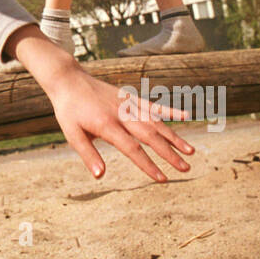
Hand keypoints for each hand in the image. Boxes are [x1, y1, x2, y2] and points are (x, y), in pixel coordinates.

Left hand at [46, 63, 193, 182]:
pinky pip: (152, 105)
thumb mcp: (72, 134)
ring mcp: (128, 104)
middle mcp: (122, 114)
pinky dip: (168, 111)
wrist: (68, 79)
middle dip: (169, 154)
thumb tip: (100, 176)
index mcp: (107, 125)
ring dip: (174, 136)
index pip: (132, 149)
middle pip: (150, 136)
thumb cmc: (69, 110)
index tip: (162, 179)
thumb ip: (88, 154)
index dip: (148, 165)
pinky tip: (185, 116)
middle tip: (186, 169)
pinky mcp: (130, 97)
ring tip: (190, 150)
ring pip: (156, 122)